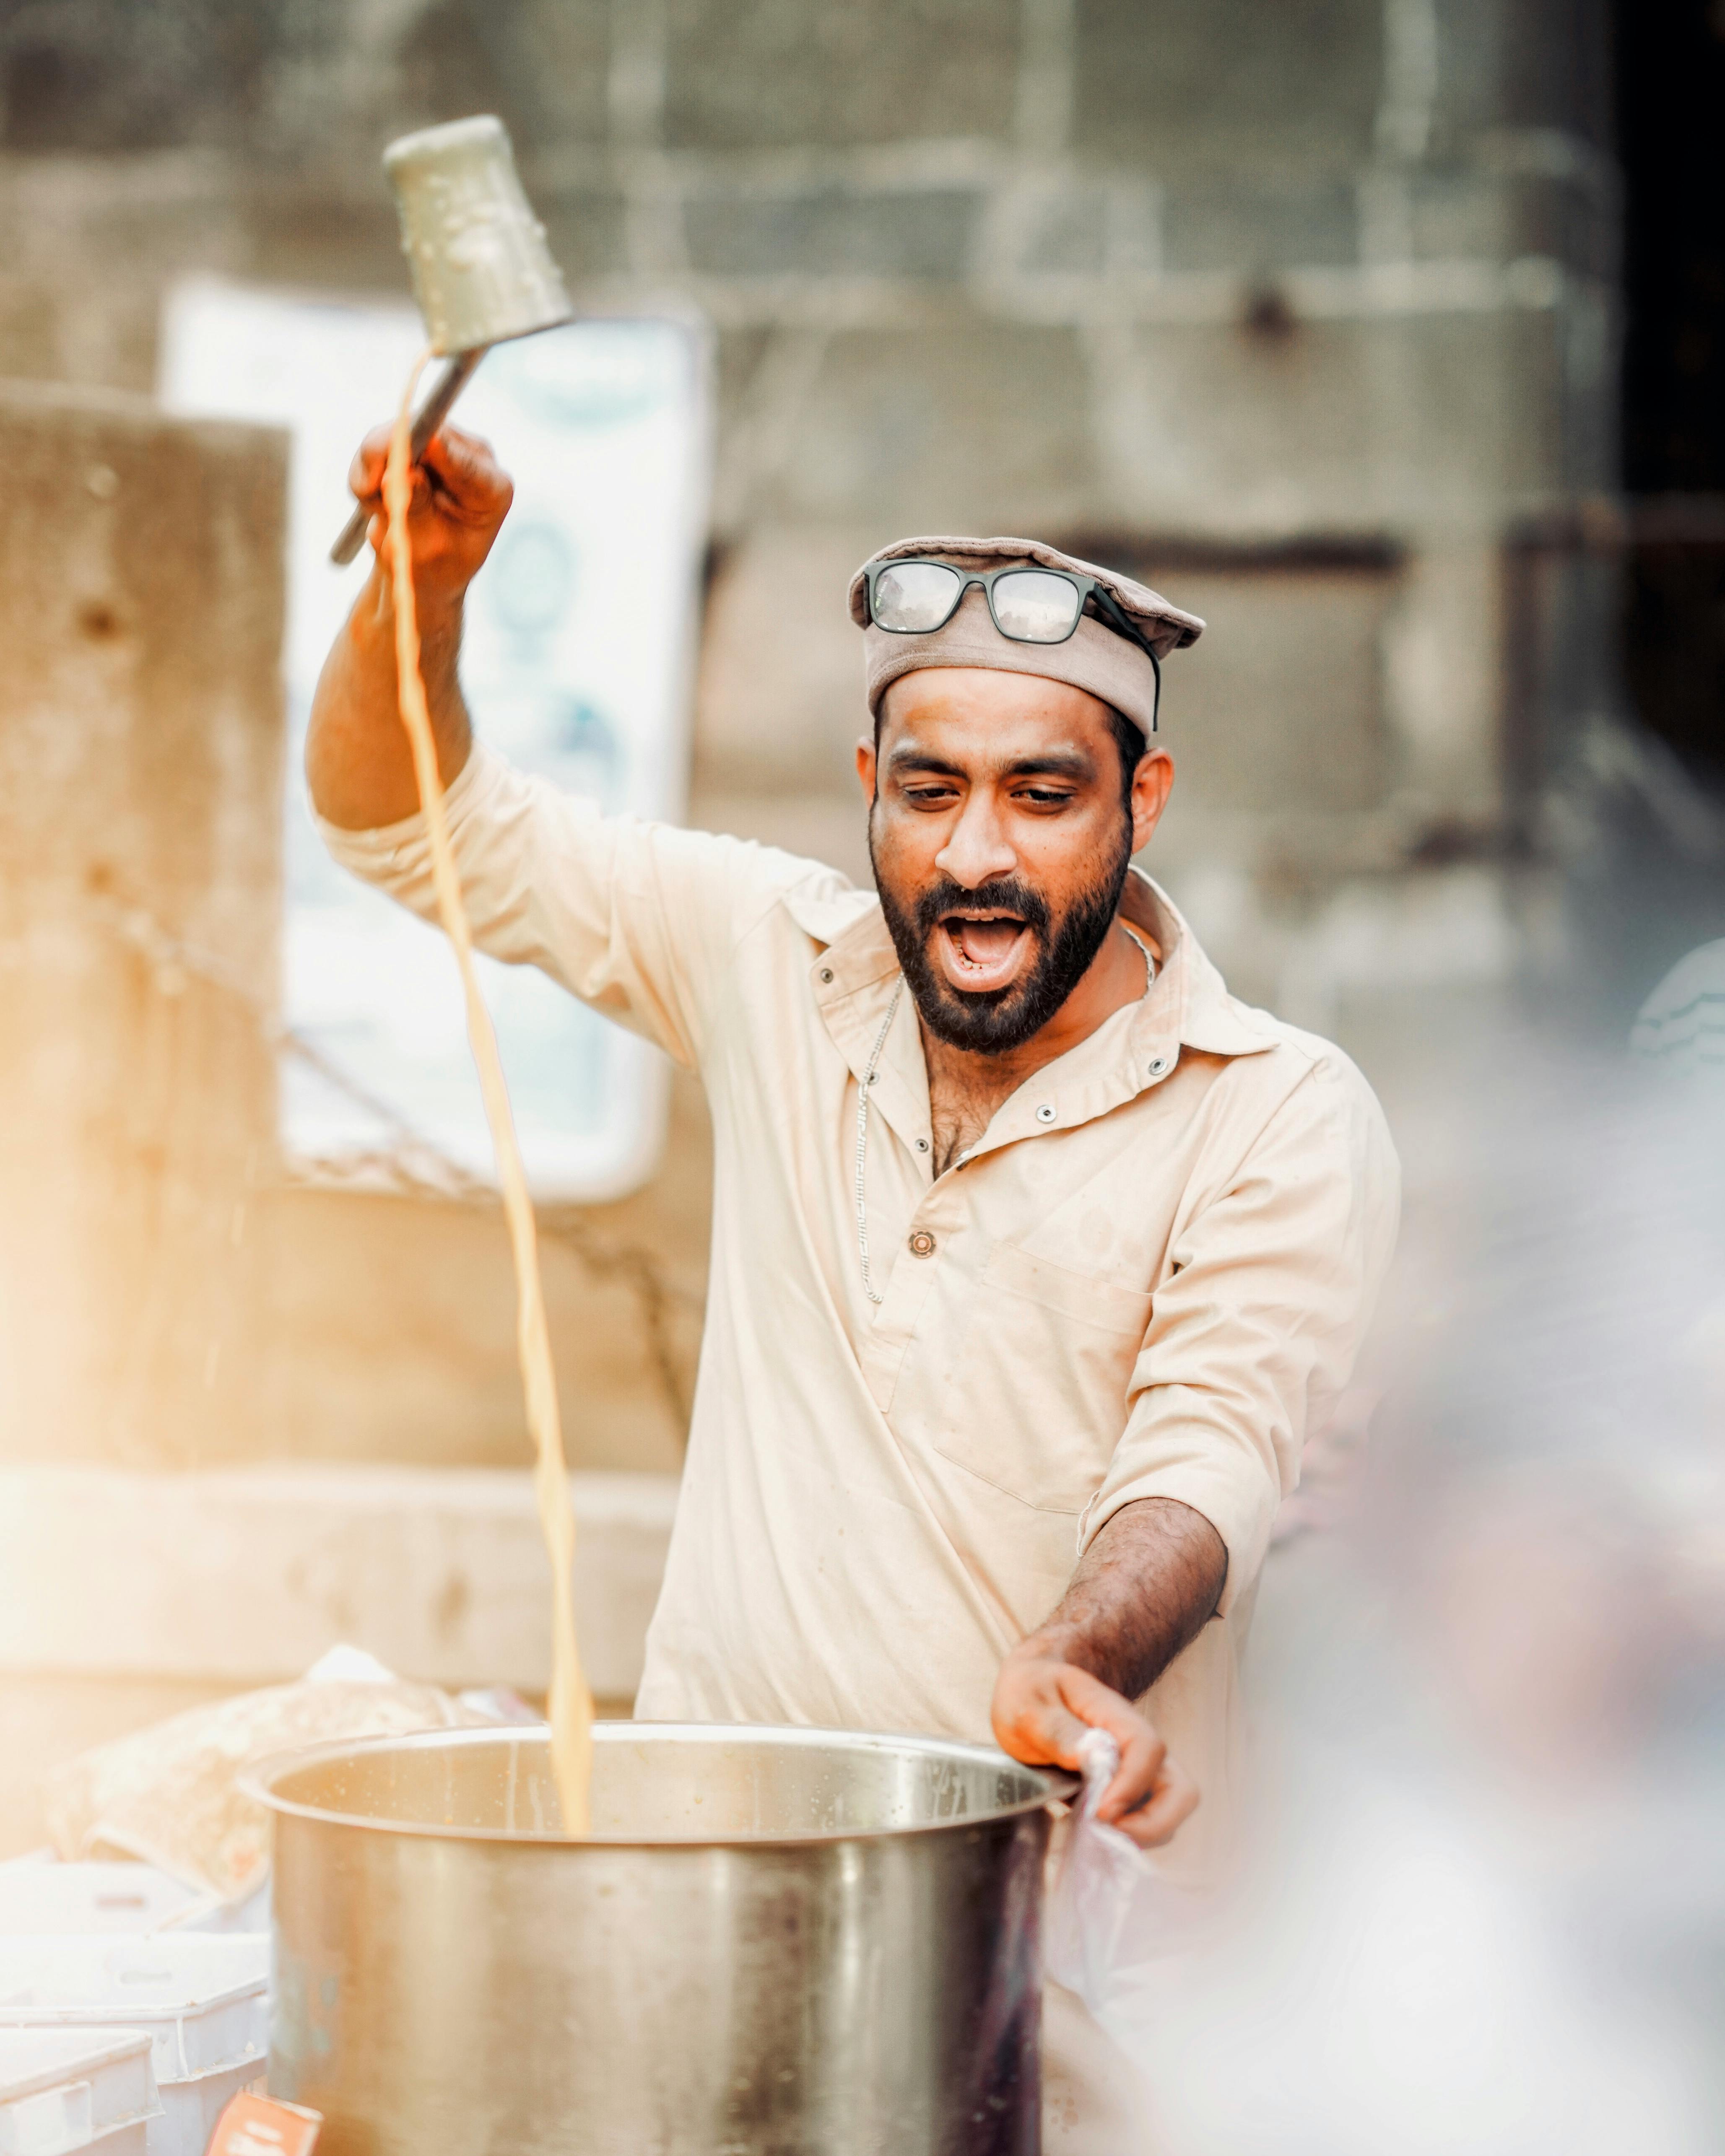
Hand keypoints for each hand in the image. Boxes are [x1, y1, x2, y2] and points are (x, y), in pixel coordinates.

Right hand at [347, 422, 512, 613]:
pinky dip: (366, 471)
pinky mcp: (414, 439)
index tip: (431, 444)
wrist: (422, 567)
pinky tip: (375, 499)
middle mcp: (474, 458)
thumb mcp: (425, 549)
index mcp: (492, 491)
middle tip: (370, 495)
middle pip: (427, 435)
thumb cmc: (432, 566)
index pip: (469, 466)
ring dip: (373, 470)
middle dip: (390, 459)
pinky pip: (378, 441)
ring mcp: (444, 443)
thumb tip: (403, 473)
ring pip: (394, 434)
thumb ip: (417, 511)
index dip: (447, 453)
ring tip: (378, 509)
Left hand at [991, 1645, 1198, 1849]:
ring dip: (1142, 1834)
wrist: (1029, 1694)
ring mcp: (1135, 1770)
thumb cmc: (1031, 1694)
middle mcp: (1136, 1745)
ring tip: (1094, 1837)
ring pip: (1168, 1811)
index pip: (1148, 1748)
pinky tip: (1088, 1834)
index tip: (1099, 1813)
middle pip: (1180, 1789)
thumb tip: (1090, 1756)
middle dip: (1155, 1824)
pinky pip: (1143, 1820)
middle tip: (1106, 1834)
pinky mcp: (1124, 1792)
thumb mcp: (1029, 1705)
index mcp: (1114, 1715)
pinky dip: (1126, 1836)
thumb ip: (1057, 1730)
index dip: (1132, 1786)